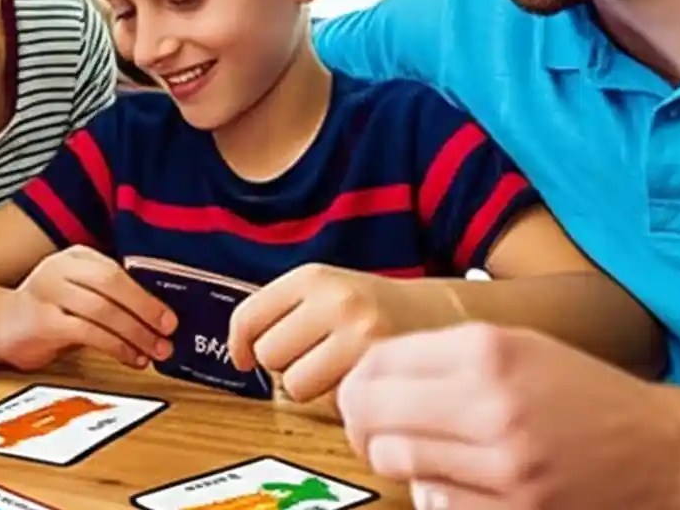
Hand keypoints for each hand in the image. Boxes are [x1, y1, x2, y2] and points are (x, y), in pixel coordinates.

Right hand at [10, 245, 176, 367]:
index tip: (170, 318)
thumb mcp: (78, 293)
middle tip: (168, 333)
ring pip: (103, 310)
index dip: (148, 296)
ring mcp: (48, 292)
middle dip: (146, 311)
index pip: (118, 271)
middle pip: (112, 285)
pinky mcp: (41, 321)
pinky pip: (87, 332)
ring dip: (135, 334)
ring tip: (153, 351)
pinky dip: (115, 347)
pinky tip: (129, 357)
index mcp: (75, 256)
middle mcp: (60, 268)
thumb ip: (111, 298)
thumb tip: (157, 318)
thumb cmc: (45, 310)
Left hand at [228, 264, 460, 402]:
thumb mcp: (324, 290)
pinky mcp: (380, 370)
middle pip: (269, 354)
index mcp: (313, 277)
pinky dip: (337, 401)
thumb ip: (281, 312)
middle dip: (283, 364)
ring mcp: (361, 334)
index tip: (243, 358)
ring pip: (295, 385)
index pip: (250, 316)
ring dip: (309, 386)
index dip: (239, 344)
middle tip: (311, 356)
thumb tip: (240, 351)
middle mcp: (336, 301)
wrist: (440, 313)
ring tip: (334, 369)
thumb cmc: (371, 307)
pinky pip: (331, 402)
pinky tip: (355, 380)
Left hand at [337, 323, 679, 509]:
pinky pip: (433, 501)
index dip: (358, 377)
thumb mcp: (514, 345)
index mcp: (488, 352)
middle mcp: (492, 406)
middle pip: (371, 413)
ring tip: (407, 448)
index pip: (377, 362)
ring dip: (390, 455)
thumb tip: (368, 372)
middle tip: (368, 423)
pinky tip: (451, 475)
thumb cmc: (580, 392)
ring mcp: (503, 466)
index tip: (362, 387)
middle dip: (359, 418)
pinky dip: (431, 489)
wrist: (659, 451)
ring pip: (394, 460)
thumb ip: (440, 352)